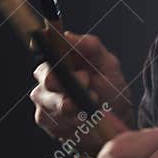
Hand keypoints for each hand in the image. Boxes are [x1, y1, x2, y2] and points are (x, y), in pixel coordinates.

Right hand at [30, 31, 132, 153]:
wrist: (114, 120)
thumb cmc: (110, 89)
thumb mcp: (108, 64)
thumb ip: (90, 46)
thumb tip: (67, 35)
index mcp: (60, 57)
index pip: (42, 46)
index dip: (46, 47)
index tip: (63, 55)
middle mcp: (46, 74)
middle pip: (48, 77)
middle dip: (71, 85)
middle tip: (89, 88)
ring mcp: (42, 96)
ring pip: (52, 101)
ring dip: (75, 106)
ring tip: (90, 107)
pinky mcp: (44, 118)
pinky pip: (54, 119)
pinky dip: (72, 121)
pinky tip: (82, 120)